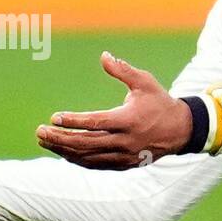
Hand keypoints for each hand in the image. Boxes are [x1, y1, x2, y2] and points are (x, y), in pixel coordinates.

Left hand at [36, 52, 192, 169]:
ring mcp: (124, 156)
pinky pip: (95, 164)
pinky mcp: (123, 164)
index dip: (73, 121)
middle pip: (86, 143)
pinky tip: (63, 152)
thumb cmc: (159, 102)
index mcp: (128, 120)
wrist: (181, 131)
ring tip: (45, 141)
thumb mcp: (145, 82)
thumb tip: (103, 56)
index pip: (95, 123)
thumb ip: (123, 70)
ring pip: (88, 157)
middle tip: (40, 131)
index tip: (54, 117)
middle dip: (60, 138)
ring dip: (64, 150)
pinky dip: (77, 159)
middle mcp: (125, 141)